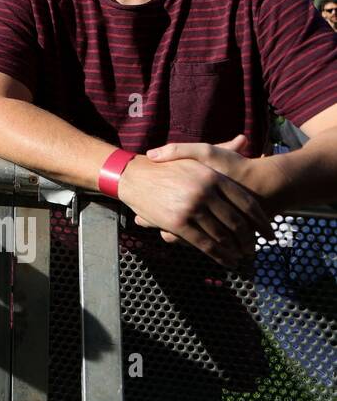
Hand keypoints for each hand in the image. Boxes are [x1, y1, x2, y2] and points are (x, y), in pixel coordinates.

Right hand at [113, 136, 273, 267]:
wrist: (132, 175)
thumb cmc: (165, 166)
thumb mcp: (194, 156)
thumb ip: (222, 148)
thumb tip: (244, 139)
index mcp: (212, 177)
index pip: (246, 203)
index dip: (261, 221)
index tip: (269, 233)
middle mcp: (205, 192)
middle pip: (237, 222)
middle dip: (249, 240)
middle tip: (254, 249)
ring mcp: (191, 208)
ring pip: (222, 236)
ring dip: (235, 250)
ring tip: (242, 257)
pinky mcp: (177, 223)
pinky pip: (204, 244)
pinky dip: (219, 256)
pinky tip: (227, 261)